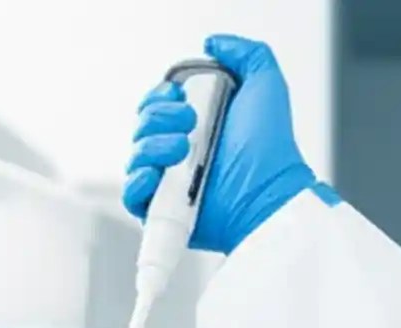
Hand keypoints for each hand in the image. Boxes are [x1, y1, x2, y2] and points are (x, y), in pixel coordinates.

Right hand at [124, 34, 316, 253]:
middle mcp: (177, 153)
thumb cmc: (269, 147)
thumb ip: (244, 54)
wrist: (267, 192)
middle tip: (190, 122)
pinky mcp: (161, 211)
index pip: (155, 105)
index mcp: (193, 126)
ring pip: (135, 157)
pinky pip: (131, 195)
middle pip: (141, 127)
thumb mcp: (265, 84)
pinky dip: (137, 182)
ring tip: (183, 150)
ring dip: (153, 147)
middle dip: (159, 117)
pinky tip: (156, 176)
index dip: (159, 96)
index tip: (178, 94)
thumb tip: (213, 43)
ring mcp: (168, 183)